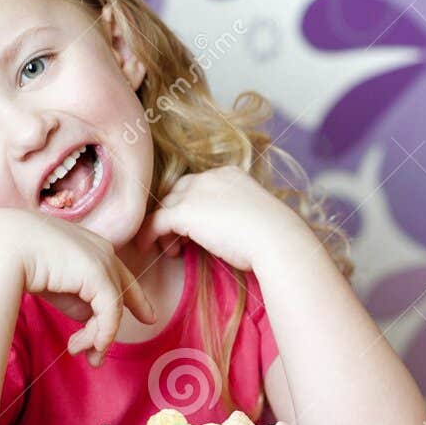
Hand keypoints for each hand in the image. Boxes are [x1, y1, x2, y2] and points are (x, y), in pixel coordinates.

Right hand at [0, 208, 156, 364]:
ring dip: (95, 336)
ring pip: (113, 307)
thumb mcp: (54, 284)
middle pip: (119, 293)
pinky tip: (88, 347)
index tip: (148, 317)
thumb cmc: (17, 262)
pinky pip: (110, 311)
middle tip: (97, 359)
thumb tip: (92, 323)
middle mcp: (102, 250)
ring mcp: (102, 259)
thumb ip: (76, 299)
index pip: (118, 275)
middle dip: (110, 328)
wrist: (1, 248)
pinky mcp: (99, 273)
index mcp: (89, 245)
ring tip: (74, 350)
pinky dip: (102, 333)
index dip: (133, 298)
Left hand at [132, 167, 310, 273]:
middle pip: (177, 191)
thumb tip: (226, 233)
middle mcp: (211, 177)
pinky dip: (148, 235)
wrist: (278, 240)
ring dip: (163, 227)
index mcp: (230, 174)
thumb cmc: (274, 237)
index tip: (196, 230)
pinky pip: (155, 222)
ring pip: (165, 206)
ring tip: (172, 250)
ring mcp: (196, 192)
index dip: (192, 206)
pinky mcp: (185, 211)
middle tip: (179, 240)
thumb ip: (235, 216)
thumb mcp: (255, 217)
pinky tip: (147, 248)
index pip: (198, 185)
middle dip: (175, 214)